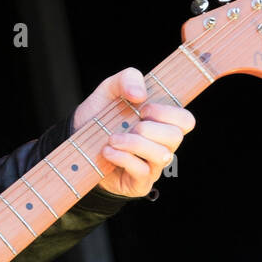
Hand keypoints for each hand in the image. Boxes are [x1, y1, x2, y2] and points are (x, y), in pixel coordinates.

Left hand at [73, 67, 195, 197]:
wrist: (75, 142)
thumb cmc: (99, 116)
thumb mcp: (110, 89)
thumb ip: (127, 78)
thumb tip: (140, 94)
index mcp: (162, 123)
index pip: (186, 120)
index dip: (167, 112)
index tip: (143, 109)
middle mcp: (162, 146)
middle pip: (176, 137)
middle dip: (148, 128)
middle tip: (128, 126)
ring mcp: (153, 166)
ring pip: (161, 155)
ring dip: (134, 144)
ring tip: (112, 139)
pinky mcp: (139, 183)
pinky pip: (142, 171)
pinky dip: (123, 158)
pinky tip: (107, 151)